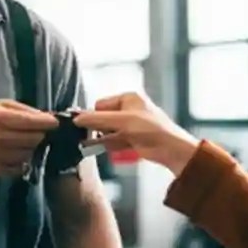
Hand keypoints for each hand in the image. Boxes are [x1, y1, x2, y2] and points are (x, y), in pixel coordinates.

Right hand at [0, 99, 58, 176]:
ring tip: (21, 142)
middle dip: (39, 135)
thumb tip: (46, 116)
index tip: (54, 123)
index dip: (48, 122)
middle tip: (36, 132)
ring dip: (30, 148)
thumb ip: (21, 109)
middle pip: (35, 138)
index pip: (33, 121)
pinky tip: (14, 154)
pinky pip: (22, 166)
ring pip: (30, 153)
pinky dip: (22, 161)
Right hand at [72, 92, 199, 175]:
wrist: (170, 149)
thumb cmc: (152, 129)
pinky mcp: (132, 138)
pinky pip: (115, 140)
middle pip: (103, 118)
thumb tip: (77, 119)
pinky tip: (110, 148)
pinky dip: (110, 145)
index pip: (101, 104)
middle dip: (100, 128)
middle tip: (93, 136)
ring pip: (108, 131)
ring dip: (104, 138)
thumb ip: (97, 119)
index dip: (95, 115)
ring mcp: (131, 125)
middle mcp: (129, 109)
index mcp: (128, 98)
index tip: (87, 125)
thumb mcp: (121, 121)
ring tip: (100, 143)